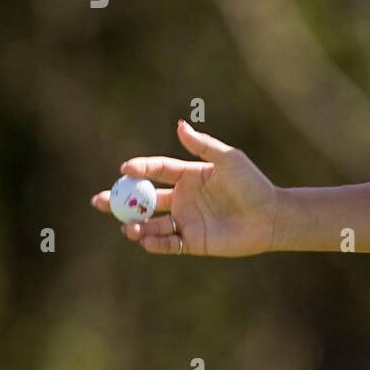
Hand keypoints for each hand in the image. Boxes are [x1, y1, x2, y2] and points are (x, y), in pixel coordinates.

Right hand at [90, 119, 277, 257]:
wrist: (270, 216)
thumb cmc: (253, 184)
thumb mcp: (228, 159)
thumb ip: (203, 145)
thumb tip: (179, 125)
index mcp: (189, 176)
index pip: (157, 170)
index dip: (140, 168)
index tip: (124, 169)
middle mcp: (183, 198)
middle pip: (144, 199)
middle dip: (120, 200)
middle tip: (98, 201)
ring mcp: (186, 220)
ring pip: (152, 223)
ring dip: (135, 224)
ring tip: (127, 226)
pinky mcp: (193, 241)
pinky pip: (168, 243)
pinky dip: (154, 242)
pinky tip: (144, 239)